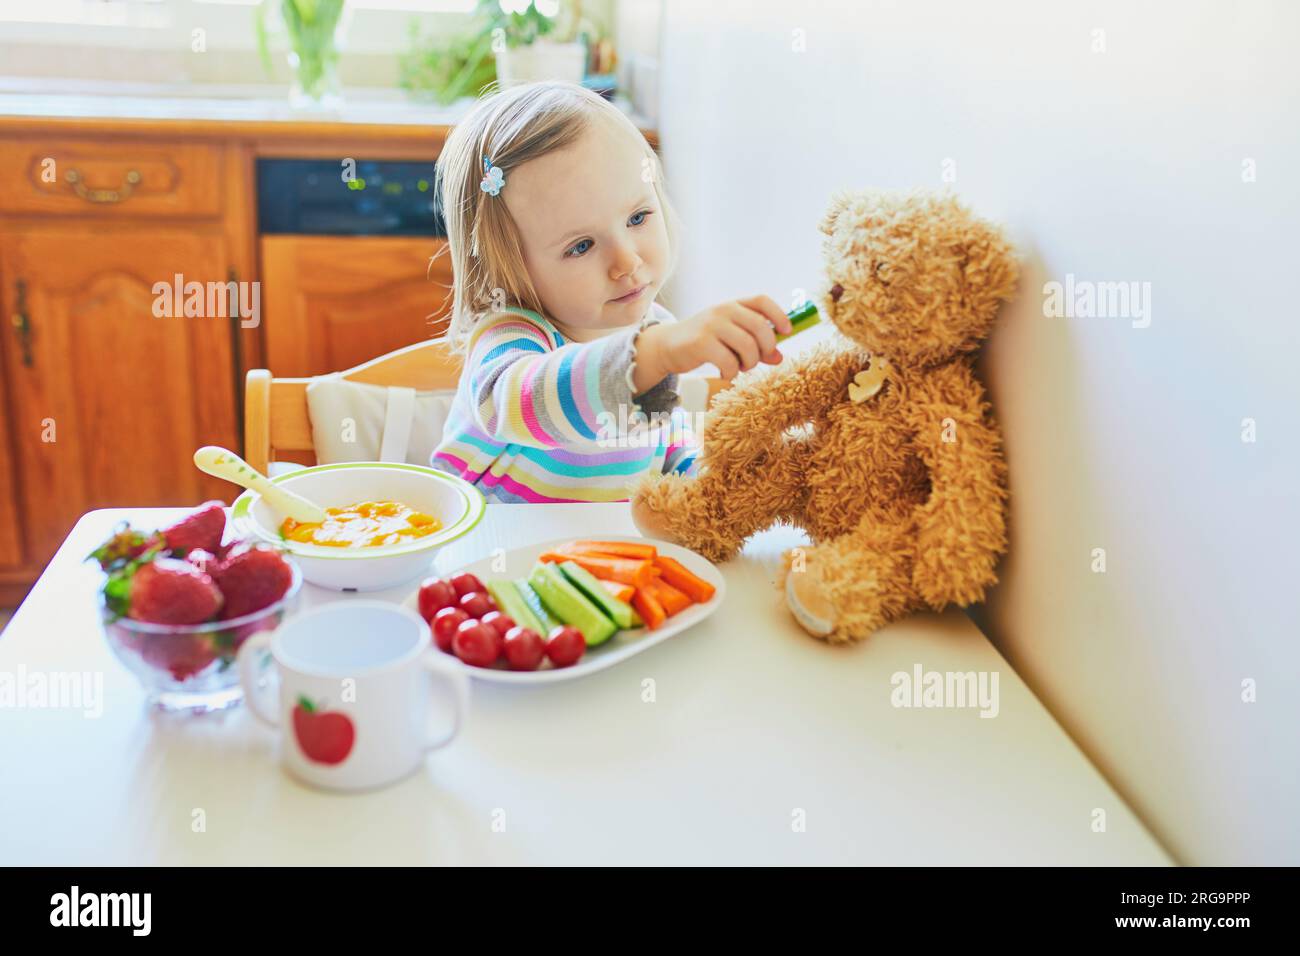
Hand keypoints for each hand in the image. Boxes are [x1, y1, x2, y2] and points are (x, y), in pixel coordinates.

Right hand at [632, 296, 793, 391]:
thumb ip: (755, 346)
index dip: (780, 315)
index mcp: (733, 305)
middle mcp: (723, 310)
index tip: (787, 332)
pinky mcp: (701, 343)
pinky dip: (732, 373)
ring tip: (740, 368)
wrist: (667, 346)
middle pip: (760, 326)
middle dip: (766, 348)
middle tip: (757, 360)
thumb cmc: (705, 342)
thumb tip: (779, 358)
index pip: (762, 300)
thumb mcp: (730, 338)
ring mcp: (711, 325)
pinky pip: (729, 361)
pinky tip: (724, 374)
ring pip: (747, 346)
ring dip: (750, 363)